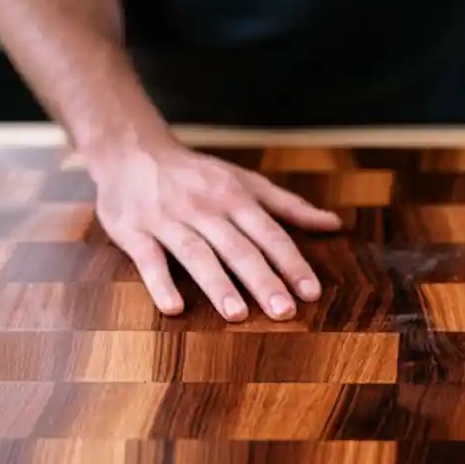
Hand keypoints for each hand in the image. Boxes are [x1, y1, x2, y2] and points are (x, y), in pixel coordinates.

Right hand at [86, 136, 341, 321]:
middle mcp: (205, 207)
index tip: (310, 292)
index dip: (291, 263)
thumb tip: (334, 224)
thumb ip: (289, 207)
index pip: (270, 234)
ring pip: (197, 253)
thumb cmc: (197, 174)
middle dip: (262, 280)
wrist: (130, 149)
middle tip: (283, 311)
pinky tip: (174, 308)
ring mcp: (168, 219)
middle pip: (238, 247)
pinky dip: (160, 282)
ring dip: (217, 284)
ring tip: (237, 314)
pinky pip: (148, 258)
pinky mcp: (133, 230)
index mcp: (235, 196)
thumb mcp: (245, 182)